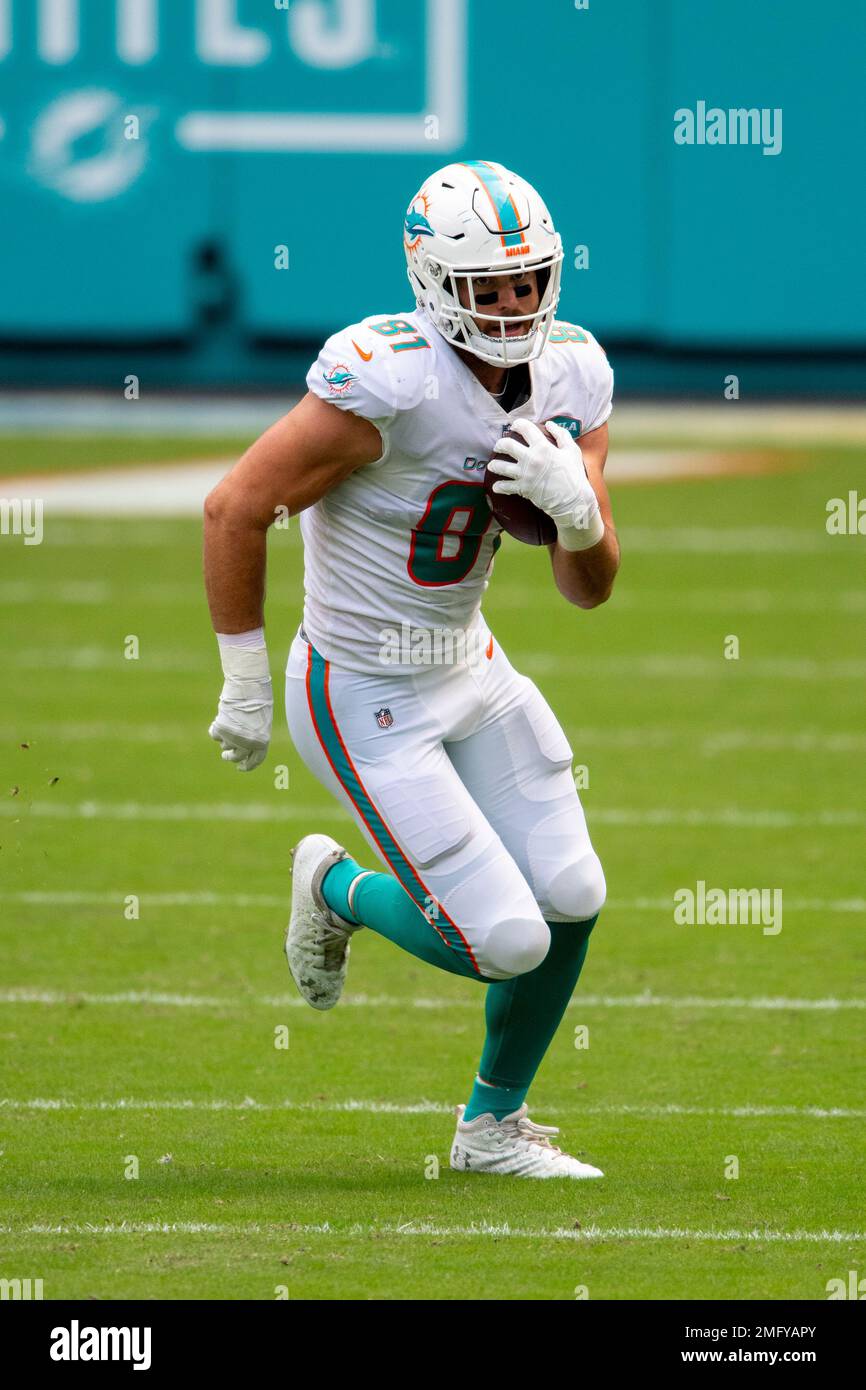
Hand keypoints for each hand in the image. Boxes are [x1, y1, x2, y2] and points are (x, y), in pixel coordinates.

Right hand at [209, 672, 272, 771]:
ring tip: (230, 724)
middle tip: (226, 755)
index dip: (247, 766)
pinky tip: (220, 720)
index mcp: (262, 742)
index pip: (254, 761)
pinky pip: (215, 735)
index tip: (240, 768)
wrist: (248, 688)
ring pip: (225, 745)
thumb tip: (240, 748)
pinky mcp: (220, 730)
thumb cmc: (258, 701)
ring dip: (225, 738)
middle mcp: (247, 744)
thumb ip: (254, 736)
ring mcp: (233, 738)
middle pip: (236, 757)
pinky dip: (216, 730)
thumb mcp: (261, 722)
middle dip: (230, 757)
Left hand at [488, 418, 602, 544]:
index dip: (517, 424)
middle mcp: (531, 459)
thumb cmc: (574, 475)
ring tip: (492, 465)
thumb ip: (561, 435)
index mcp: (543, 447)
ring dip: (494, 464)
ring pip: (501, 466)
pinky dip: (499, 487)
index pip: (525, 428)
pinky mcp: (522, 488)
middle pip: (507, 445)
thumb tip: (550, 424)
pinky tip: (496, 486)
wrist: (573, 500)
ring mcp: (525, 474)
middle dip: (500, 444)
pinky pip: (505, 486)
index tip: (514, 426)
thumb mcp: (572, 451)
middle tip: (499, 446)